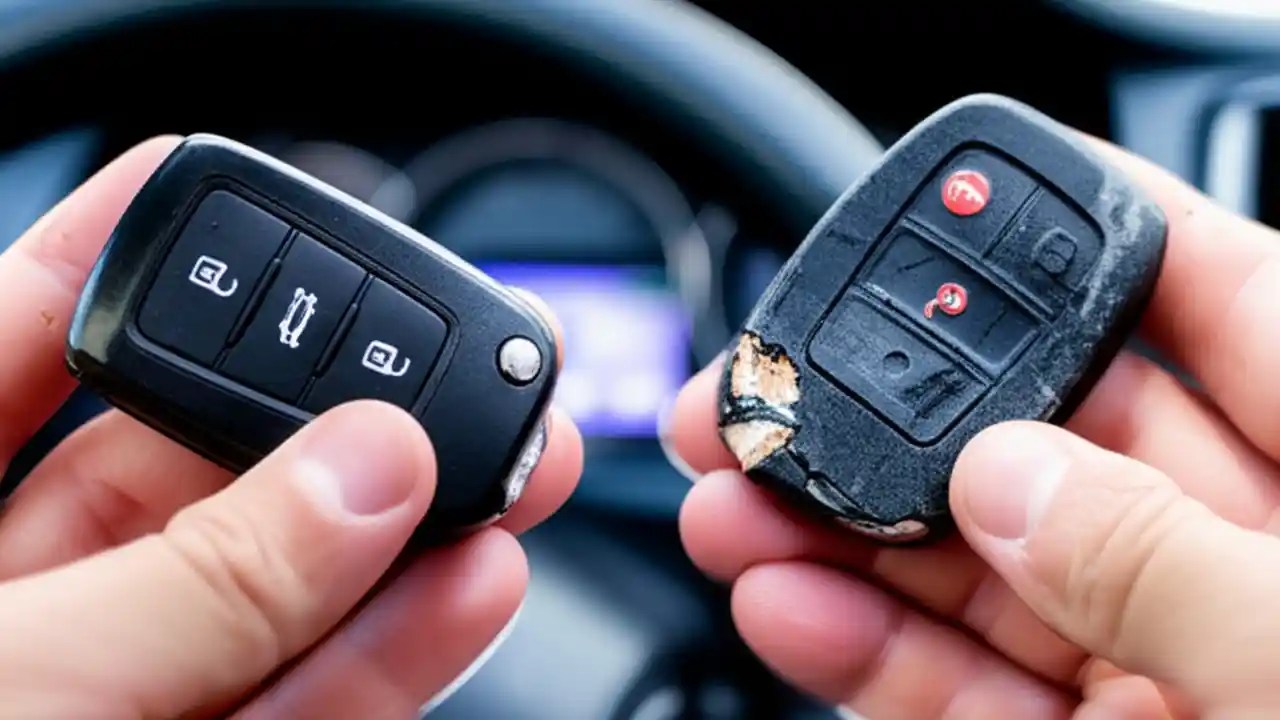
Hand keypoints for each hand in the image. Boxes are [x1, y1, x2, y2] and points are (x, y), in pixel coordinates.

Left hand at [0, 137, 582, 717]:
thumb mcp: (25, 678)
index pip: (25, 341)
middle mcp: (25, 605)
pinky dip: (395, 653)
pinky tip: (471, 588)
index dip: (120, 251)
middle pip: (186, 464)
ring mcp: (115, 692)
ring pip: (278, 591)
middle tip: (439, 367)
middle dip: (327, 409)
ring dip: (403, 534)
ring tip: (506, 473)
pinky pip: (306, 702)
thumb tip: (365, 469)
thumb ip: (196, 579)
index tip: (217, 190)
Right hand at [667, 134, 1279, 717]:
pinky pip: (964, 688)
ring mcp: (1163, 659)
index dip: (1098, 241)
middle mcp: (1245, 562)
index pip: (1225, 304)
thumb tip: (1008, 479)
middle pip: (1052, 437)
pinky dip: (865, 650)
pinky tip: (783, 603)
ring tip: (732, 498)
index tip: (968, 213)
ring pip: (977, 568)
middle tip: (777, 388)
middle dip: (897, 406)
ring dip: (841, 531)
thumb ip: (1161, 557)